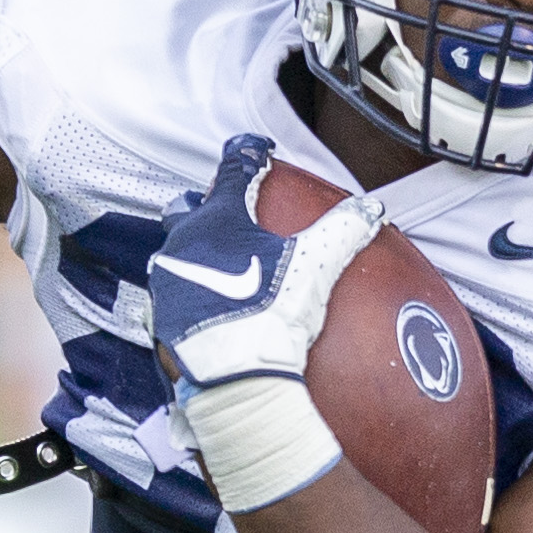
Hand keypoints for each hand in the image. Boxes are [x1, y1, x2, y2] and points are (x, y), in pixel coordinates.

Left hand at [147, 133, 381, 514]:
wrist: (233, 381)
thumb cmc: (271, 318)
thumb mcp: (316, 267)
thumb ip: (343, 230)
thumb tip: (372, 208)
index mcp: (218, 219)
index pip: (233, 169)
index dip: (250, 154)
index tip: (259, 151)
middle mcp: (182, 242)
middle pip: (192, 208)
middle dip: (211, 204)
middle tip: (235, 212)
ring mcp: (166, 281)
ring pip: (177, 250)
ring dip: (197, 249)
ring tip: (222, 260)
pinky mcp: (160, 317)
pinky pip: (174, 291)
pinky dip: (191, 289)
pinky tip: (211, 304)